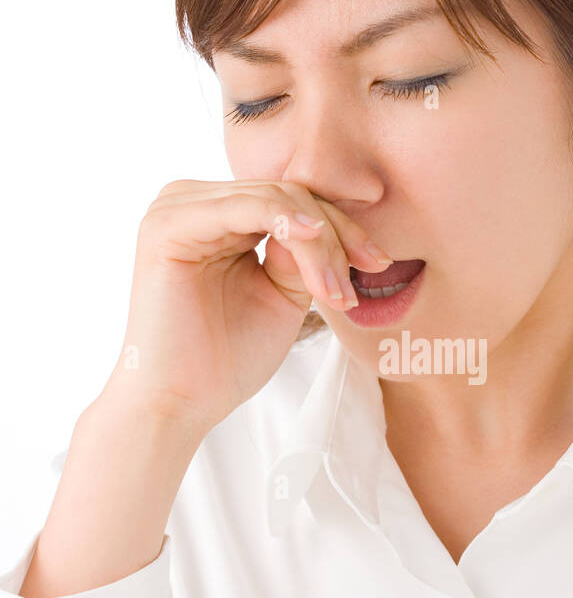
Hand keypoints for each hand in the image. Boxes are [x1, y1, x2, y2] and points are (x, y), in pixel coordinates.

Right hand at [103, 177, 389, 434]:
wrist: (181, 403)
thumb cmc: (226, 357)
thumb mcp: (283, 294)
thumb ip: (302, 252)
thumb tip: (325, 221)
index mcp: (217, 214)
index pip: (293, 201)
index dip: (342, 227)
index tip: (379, 263)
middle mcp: (193, 200)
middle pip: (289, 195)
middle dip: (338, 236)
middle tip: (366, 277)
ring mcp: (177, 207)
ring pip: (276, 200)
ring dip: (320, 244)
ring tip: (337, 293)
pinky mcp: (168, 224)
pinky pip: (246, 207)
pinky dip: (288, 224)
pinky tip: (314, 245)